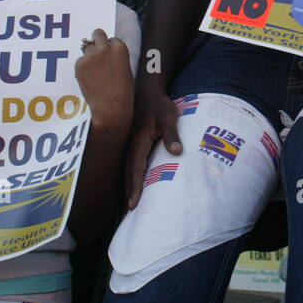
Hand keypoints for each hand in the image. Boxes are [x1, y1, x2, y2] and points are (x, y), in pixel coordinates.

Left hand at [76, 29, 133, 132]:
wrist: (111, 106)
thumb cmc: (123, 91)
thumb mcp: (126, 68)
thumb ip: (116, 56)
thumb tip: (106, 51)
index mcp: (120, 47)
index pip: (111, 39)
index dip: (110, 48)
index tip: (109, 57)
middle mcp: (105, 47)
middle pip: (97, 34)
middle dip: (97, 42)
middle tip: (97, 53)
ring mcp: (91, 55)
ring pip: (87, 49)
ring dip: (90, 57)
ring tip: (95, 73)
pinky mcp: (80, 64)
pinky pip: (80, 61)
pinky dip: (83, 68)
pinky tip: (90, 79)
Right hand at [123, 80, 181, 209]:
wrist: (146, 90)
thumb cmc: (159, 104)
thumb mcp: (168, 116)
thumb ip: (171, 134)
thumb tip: (177, 152)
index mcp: (138, 141)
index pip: (136, 169)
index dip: (135, 188)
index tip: (133, 204)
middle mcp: (130, 145)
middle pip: (127, 173)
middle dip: (128, 192)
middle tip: (129, 212)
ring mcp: (129, 143)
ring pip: (126, 169)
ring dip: (127, 186)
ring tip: (129, 203)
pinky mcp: (131, 142)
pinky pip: (128, 162)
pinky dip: (129, 176)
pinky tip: (132, 183)